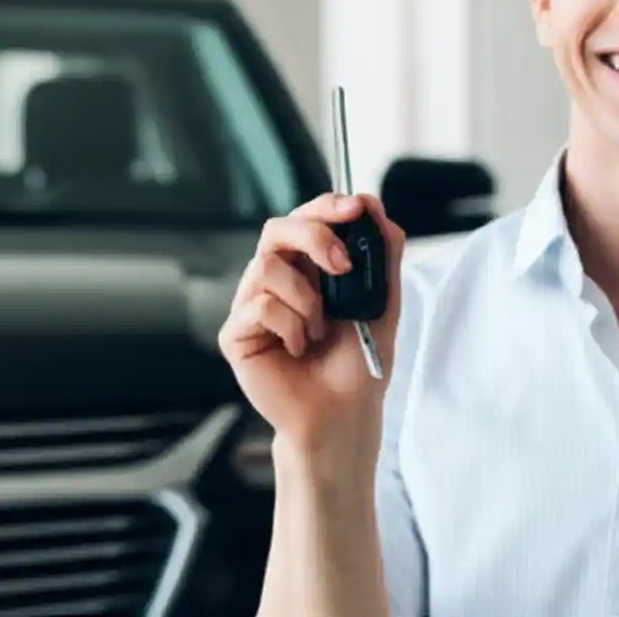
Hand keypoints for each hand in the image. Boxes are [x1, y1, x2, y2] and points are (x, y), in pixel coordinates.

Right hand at [217, 193, 405, 461]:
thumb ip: (382, 253)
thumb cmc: (358, 364)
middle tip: (342, 266)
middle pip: (276, 229)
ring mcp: (250, 306)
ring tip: (318, 331)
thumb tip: (371, 204)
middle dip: (312, 237)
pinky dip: (290, 326)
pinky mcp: (235, 334)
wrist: (343, 415)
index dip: (325, 206)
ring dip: (307, 299)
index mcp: (306, 269)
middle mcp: (273, 281)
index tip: (355, 208)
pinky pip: (259, 306)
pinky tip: (298, 349)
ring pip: (267, 267)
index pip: (304, 219)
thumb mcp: (382, 302)